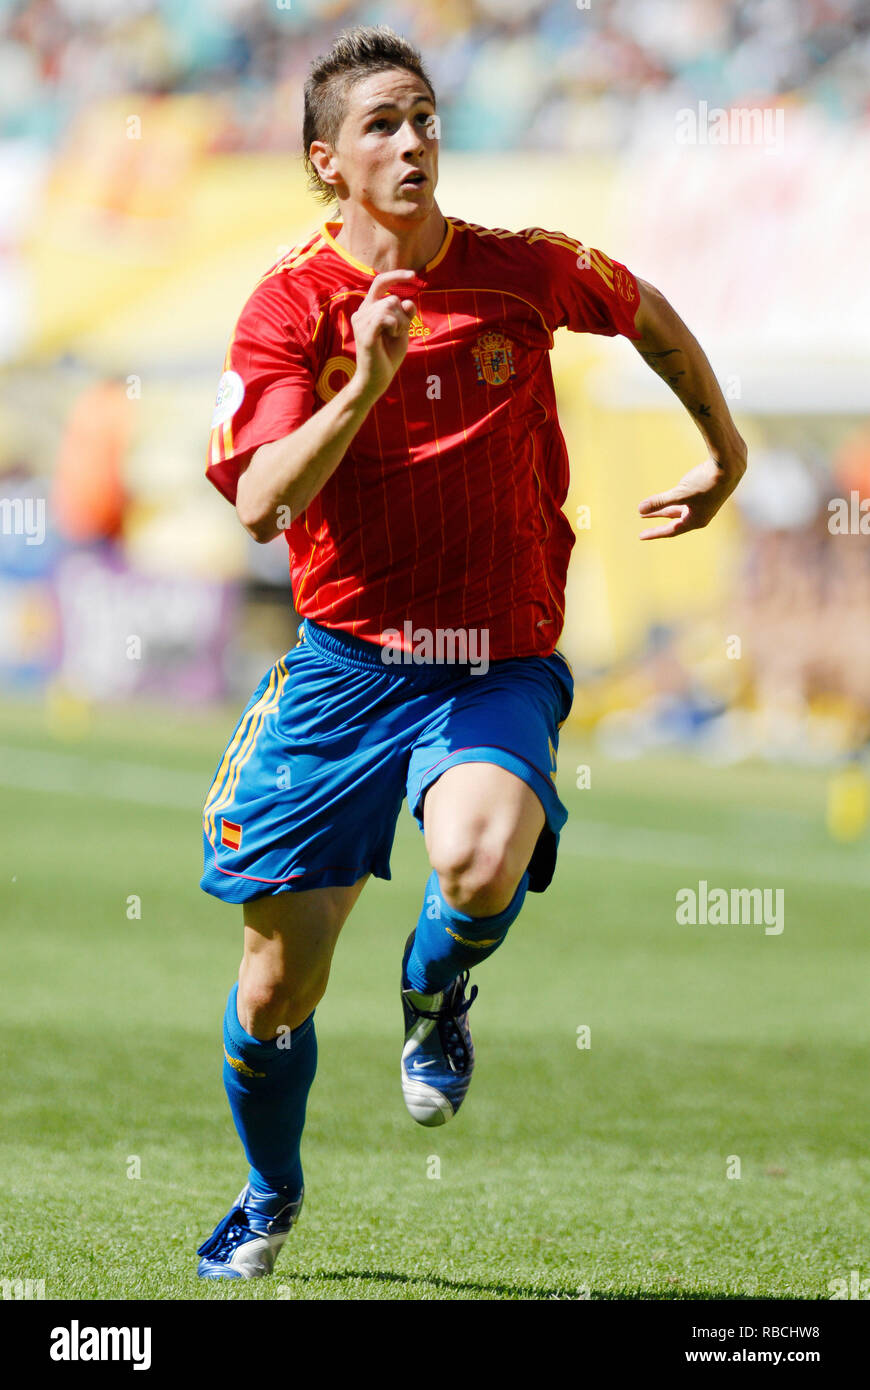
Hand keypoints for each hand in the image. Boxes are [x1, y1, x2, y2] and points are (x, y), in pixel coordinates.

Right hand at [350, 269, 417, 402]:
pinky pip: (384, 317)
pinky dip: (395, 325)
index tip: (413, 275)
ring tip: (394, 336)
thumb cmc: (389, 354)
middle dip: (403, 316)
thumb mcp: (402, 329)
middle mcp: (362, 312)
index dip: (397, 276)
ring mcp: (361, 322)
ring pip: (390, 306)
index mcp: (369, 309)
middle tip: (399, 332)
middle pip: (392, 298)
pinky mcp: (364, 333)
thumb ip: (405, 314)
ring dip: (400, 323)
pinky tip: (392, 335)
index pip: (380, 282)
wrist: (378, 377)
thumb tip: (408, 302)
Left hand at [637, 454, 745, 539]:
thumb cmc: (705, 482)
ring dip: (663, 507)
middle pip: (674, 519)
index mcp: (696, 521)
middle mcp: (701, 515)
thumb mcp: (679, 494)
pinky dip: (673, 498)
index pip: (671, 530)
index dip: (655, 533)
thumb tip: (640, 509)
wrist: (729, 465)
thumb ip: (659, 502)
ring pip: (678, 508)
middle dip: (656, 517)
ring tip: (648, 507)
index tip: (641, 536)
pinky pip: (684, 499)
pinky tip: (668, 494)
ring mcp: (704, 503)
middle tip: (642, 517)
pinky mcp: (705, 492)